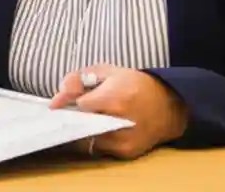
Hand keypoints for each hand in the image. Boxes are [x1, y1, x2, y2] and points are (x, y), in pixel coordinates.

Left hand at [49, 65, 188, 159]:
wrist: (167, 105)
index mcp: (115, 97)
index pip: (79, 106)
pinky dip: (94, 140)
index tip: (63, 102)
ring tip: (84, 119)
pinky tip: (97, 129)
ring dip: (81, 130)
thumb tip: (57, 99)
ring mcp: (123, 140)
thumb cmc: (133, 84)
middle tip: (70, 112)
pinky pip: (99, 149)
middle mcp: (120, 121)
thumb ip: (77, 79)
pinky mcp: (126, 152)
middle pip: (81, 125)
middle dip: (72, 119)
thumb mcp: (105, 71)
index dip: (68, 103)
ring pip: (87, 140)